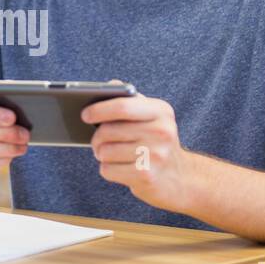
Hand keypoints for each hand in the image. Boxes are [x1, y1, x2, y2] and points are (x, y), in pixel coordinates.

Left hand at [82, 88, 191, 210]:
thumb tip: (110, 85)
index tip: (84, 114)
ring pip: (105, 151)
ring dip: (101, 154)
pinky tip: (120, 168)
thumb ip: (130, 100)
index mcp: (162, 111)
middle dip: (96, 136)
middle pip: (109, 130)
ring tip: (110, 154)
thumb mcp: (151, 117)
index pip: (123, 106)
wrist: (179, 178)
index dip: (99, 110)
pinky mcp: (146, 176)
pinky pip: (108, 170)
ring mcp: (156, 155)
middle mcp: (162, 131)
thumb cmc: (156, 142)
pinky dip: (108, 170)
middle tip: (96, 140)